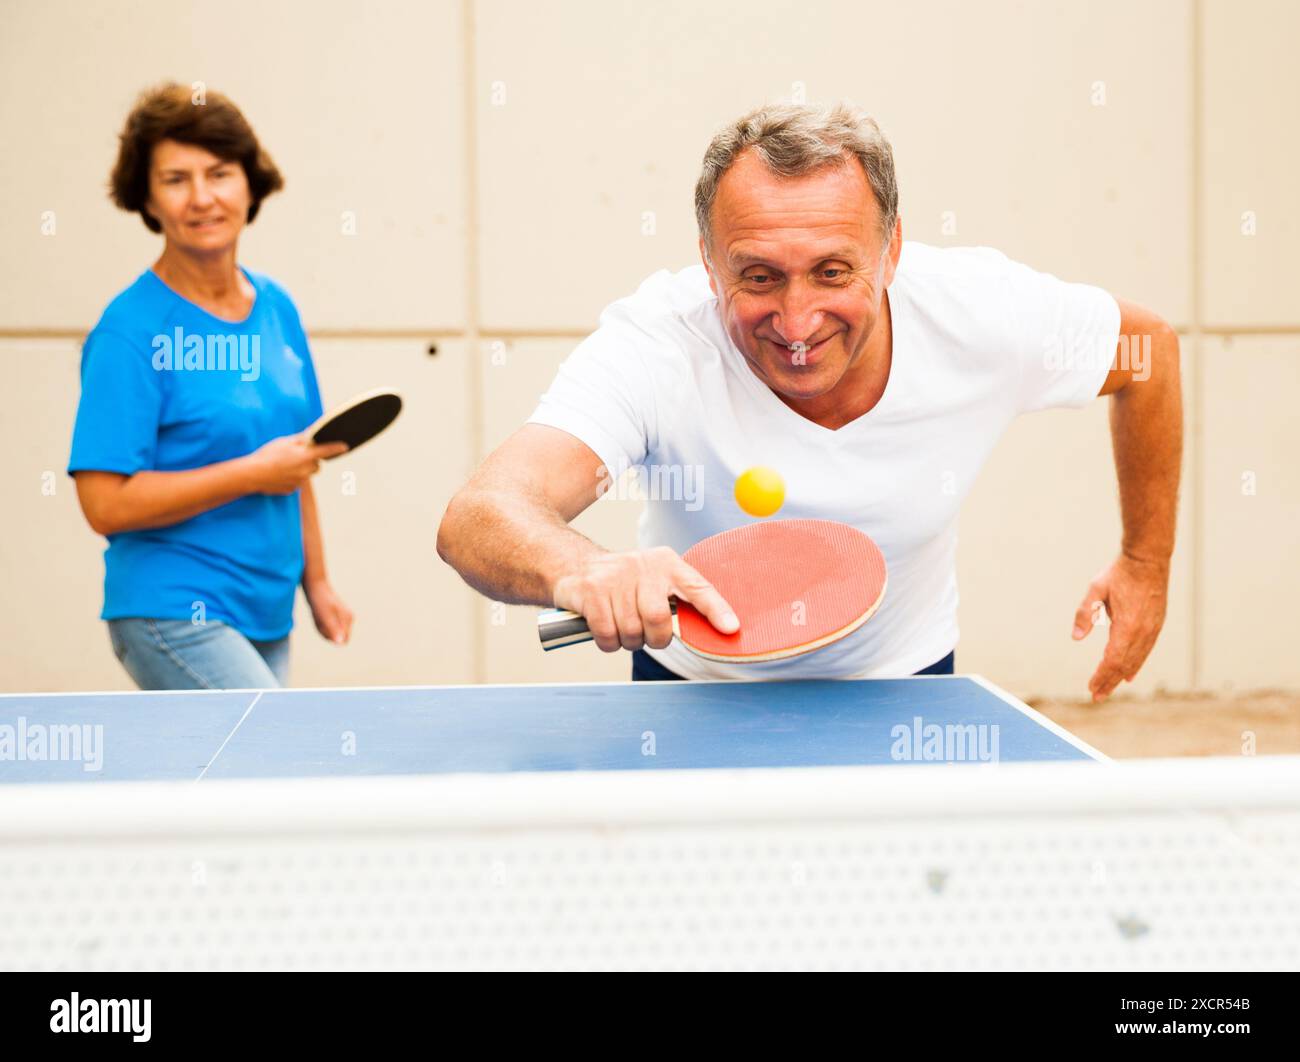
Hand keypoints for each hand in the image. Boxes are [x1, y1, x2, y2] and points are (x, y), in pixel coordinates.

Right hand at [246, 435, 347, 494]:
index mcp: (305, 456)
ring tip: (285, 464)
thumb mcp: (284, 442)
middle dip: (310, 460)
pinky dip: (292, 477)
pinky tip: (279, 473)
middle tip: (296, 455)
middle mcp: (306, 470)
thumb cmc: (267, 455)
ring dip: (302, 469)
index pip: (326, 451)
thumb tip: (312, 434)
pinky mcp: (292, 489)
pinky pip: (297, 482)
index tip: (345, 447)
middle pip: (316, 465)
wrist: (252, 474)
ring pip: (307, 474)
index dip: (336, 448)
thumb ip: (301, 439)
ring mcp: (300, 482)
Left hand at [304, 579, 353, 644]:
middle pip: (337, 638)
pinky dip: (321, 624)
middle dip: (326, 633)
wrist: (315, 586)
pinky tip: (318, 615)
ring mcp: (344, 617)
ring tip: (318, 616)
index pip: (343, 641)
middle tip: (319, 620)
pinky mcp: (338, 616)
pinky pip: (329, 628)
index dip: (331, 638)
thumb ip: (333, 629)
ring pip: (332, 633)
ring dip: (322, 628)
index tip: (323, 626)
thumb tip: (340, 642)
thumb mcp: (324, 616)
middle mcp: (349, 619)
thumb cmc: (319, 600)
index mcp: (348, 619)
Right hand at [552, 547, 738, 652]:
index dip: (715, 609)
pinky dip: (609, 643)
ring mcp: (614, 578)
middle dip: (654, 638)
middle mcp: (643, 566)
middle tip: (647, 635)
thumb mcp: (655, 580)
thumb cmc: (626, 583)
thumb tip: (718, 629)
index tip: (731, 628)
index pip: (697, 587)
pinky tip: (606, 629)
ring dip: (628, 641)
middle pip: (658, 619)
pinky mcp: (591, 592)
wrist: (576, 567)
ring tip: (623, 627)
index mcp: (667, 564)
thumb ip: (682, 600)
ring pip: (631, 632)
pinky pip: (607, 634)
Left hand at [1072, 553, 1168, 701]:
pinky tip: (1130, 674)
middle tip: (1097, 696)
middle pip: (1124, 665)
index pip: (1112, 659)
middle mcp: (1142, 632)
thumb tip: (1077, 638)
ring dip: (1122, 676)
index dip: (1102, 676)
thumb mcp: (1096, 589)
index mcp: (1127, 625)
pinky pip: (1146, 651)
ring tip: (1109, 688)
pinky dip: (1136, 664)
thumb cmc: (1119, 573)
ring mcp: (1152, 629)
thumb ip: (1085, 614)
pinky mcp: (1157, 625)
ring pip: (1137, 660)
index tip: (1091, 688)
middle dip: (1110, 682)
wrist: (1148, 560)